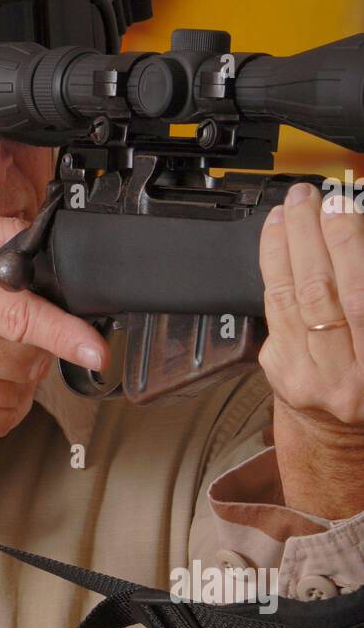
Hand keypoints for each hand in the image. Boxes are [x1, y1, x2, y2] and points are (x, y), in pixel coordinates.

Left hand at [258, 182, 363, 516]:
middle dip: (313, 236)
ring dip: (286, 245)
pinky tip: (275, 238)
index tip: (343, 207)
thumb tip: (352, 225)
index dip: (348, 246)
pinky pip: (272, 309)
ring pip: (288, 298)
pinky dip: (273, 268)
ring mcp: (306, 376)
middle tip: (311, 198)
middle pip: (320, 292)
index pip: (360, 298)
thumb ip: (363, 287)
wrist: (348, 429)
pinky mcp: (278, 370)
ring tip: (291, 209)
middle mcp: (344, 378)